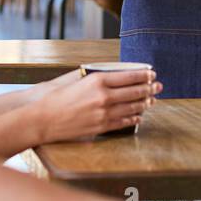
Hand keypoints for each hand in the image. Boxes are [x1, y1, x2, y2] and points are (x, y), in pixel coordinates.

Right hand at [29, 69, 161, 140]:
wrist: (42, 119)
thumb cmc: (54, 97)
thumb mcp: (74, 78)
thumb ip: (92, 75)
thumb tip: (107, 72)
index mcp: (97, 81)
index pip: (128, 76)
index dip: (143, 75)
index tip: (151, 73)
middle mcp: (103, 97)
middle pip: (134, 92)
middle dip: (149, 88)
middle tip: (158, 86)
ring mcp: (103, 113)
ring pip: (131, 107)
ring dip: (145, 103)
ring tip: (152, 100)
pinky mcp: (100, 127)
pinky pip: (123, 122)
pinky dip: (133, 118)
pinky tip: (139, 116)